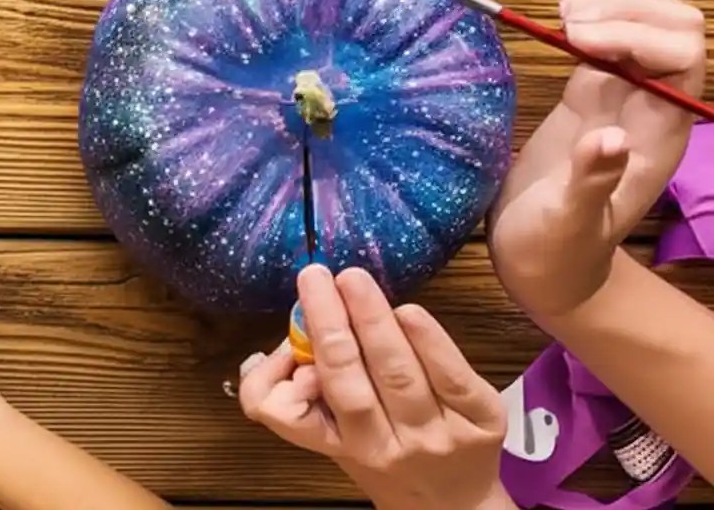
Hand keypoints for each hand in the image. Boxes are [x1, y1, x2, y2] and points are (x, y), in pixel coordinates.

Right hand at [239, 266, 512, 509]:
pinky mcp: (481, 419)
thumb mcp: (340, 430)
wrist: (452, 502)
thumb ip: (316, 384)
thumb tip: (301, 326)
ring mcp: (435, 436)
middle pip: (348, 385)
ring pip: (397, 373)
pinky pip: (450, 373)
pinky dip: (426, 338)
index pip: (290, 417)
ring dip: (372, 320)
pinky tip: (407, 311)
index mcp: (338, 444)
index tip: (288, 343)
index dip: (280, 379)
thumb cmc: (385, 452)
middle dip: (329, 325)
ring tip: (353, 280)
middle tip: (315, 275)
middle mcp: (382, 447)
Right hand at [488, 0, 706, 316]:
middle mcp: (650, 109)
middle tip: (569, 20)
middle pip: (675, 29)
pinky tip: (555, 25)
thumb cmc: (555, 254)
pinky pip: (607, 41)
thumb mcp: (567, 224)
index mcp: (659, 136)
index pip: (680, 58)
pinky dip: (588, 20)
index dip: (639, 35)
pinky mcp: (589, 96)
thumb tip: (609, 138)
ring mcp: (621, 99)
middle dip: (630, 9)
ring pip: (645, 26)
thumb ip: (590, 182)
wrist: (541, 266)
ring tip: (562, 16)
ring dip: (613, 6)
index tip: (579, 38)